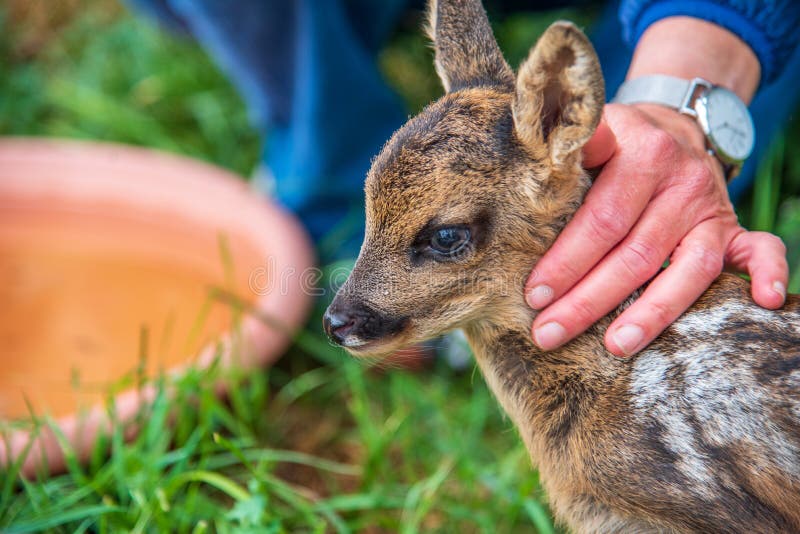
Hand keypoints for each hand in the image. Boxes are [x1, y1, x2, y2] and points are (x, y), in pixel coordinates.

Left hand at [525, 102, 787, 356]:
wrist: (669, 129)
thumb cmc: (614, 142)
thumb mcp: (589, 130)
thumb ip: (572, 147)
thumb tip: (546, 156)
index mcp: (643, 154)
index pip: (602, 219)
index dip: (567, 260)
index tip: (534, 295)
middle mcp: (683, 183)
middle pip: (636, 254)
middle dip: (589, 300)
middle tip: (549, 333)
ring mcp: (711, 209)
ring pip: (688, 269)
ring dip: (652, 313)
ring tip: (615, 346)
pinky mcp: (733, 229)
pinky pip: (762, 250)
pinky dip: (768, 273)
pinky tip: (762, 303)